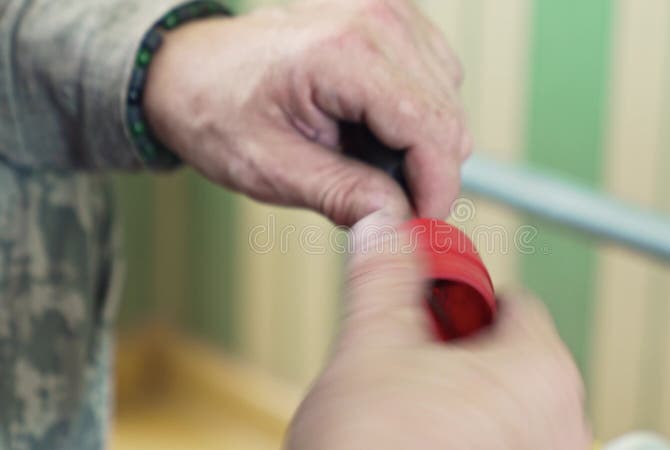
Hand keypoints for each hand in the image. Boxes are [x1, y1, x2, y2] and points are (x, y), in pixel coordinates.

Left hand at [144, 0, 470, 225]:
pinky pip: (437, 74)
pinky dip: (417, 111)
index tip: (422, 219)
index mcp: (341, 54)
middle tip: (386, 197)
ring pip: (449, 96)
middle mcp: (373, 20)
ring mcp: (385, 11)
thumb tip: (398, 221)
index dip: (438, 186)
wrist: (193, 69)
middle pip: (447, 114)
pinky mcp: (390, 17)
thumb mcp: (272, 168)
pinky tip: (375, 124)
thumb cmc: (218, 109)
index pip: (430, 127)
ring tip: (367, 154)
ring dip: (423, 139)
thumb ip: (342, 195)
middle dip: (429, 168)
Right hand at [286, 215, 590, 449]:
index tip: (428, 309)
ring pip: (505, 402)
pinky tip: (423, 443)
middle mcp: (563, 421)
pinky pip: (507, 439)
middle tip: (410, 369)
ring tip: (410, 415)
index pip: (513, 300)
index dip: (461, 296)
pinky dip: (472, 434)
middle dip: (458, 352)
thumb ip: (383, 278)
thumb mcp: (368, 350)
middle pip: (511, 352)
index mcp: (540, 369)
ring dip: (462, 397)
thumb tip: (384, 228)